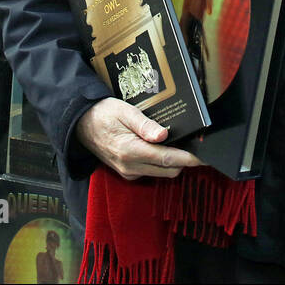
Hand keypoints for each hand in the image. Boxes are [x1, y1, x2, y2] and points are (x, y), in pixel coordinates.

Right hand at [75, 98, 201, 179]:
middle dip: (185, 161)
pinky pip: (152, 172)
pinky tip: (165, 149)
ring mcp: (128, 172)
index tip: (204, 156)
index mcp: (130, 151)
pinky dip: (162, 163)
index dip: (189, 158)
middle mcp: (130, 167)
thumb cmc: (102, 114)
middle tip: (196, 144)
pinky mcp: (127, 173)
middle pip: (169, 170)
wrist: (80, 125)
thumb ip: (144, 124)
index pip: (167, 159)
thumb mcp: (123, 111)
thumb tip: (164, 135)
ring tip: (182, 144)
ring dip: (174, 162)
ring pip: (162, 173)